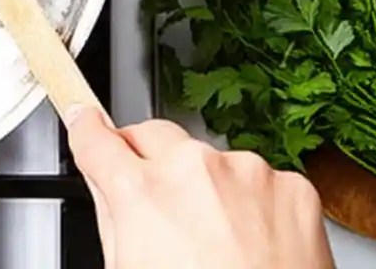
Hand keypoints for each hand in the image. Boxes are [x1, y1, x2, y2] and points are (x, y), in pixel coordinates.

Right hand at [64, 106, 333, 268]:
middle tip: (155, 201)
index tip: (85, 121)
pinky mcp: (291, 187)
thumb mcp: (126, 268)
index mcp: (142, 192)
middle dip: (146, 158)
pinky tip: (251, 243)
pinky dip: (252, 203)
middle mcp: (193, 169)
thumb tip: (105, 182)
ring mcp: (247, 173)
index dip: (86, 129)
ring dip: (205, 185)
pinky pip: (258, 180)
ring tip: (217, 240)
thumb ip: (112, 215)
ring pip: (209, 159)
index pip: (96, 137)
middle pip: (153, 135)